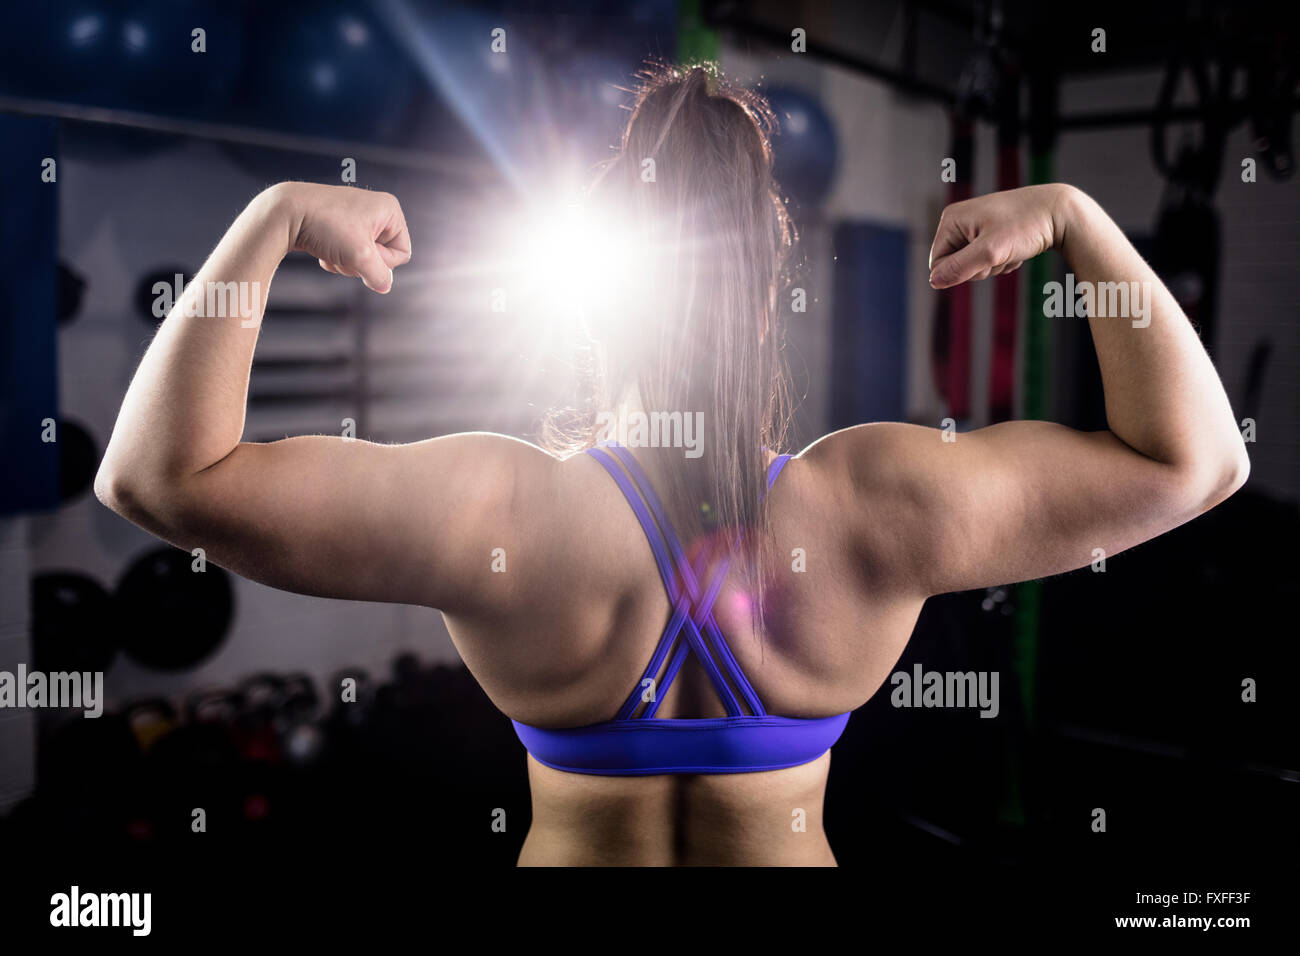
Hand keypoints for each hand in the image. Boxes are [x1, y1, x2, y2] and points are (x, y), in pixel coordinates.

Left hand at [268, 182, 411, 292]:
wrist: (285, 213)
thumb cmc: (326, 227)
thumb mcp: (359, 256)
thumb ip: (379, 275)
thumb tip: (384, 286)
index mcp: (389, 210)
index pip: (402, 254)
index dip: (383, 263)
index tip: (361, 254)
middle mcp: (376, 210)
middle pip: (383, 257)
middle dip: (361, 263)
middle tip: (343, 254)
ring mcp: (357, 217)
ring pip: (364, 257)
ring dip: (347, 262)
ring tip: (330, 252)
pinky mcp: (339, 225)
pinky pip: (348, 252)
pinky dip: (336, 256)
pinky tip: (321, 250)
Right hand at [927, 184, 1073, 289]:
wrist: (1060, 211)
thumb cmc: (1026, 226)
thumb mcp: (991, 251)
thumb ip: (960, 268)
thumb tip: (934, 282)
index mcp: (951, 219)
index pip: (937, 264)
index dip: (961, 272)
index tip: (987, 261)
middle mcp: (959, 220)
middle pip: (955, 265)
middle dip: (980, 268)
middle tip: (1002, 254)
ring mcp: (975, 225)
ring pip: (972, 264)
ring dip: (993, 265)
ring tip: (1011, 249)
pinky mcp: (990, 231)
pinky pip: (986, 258)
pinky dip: (1002, 259)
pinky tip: (1016, 247)